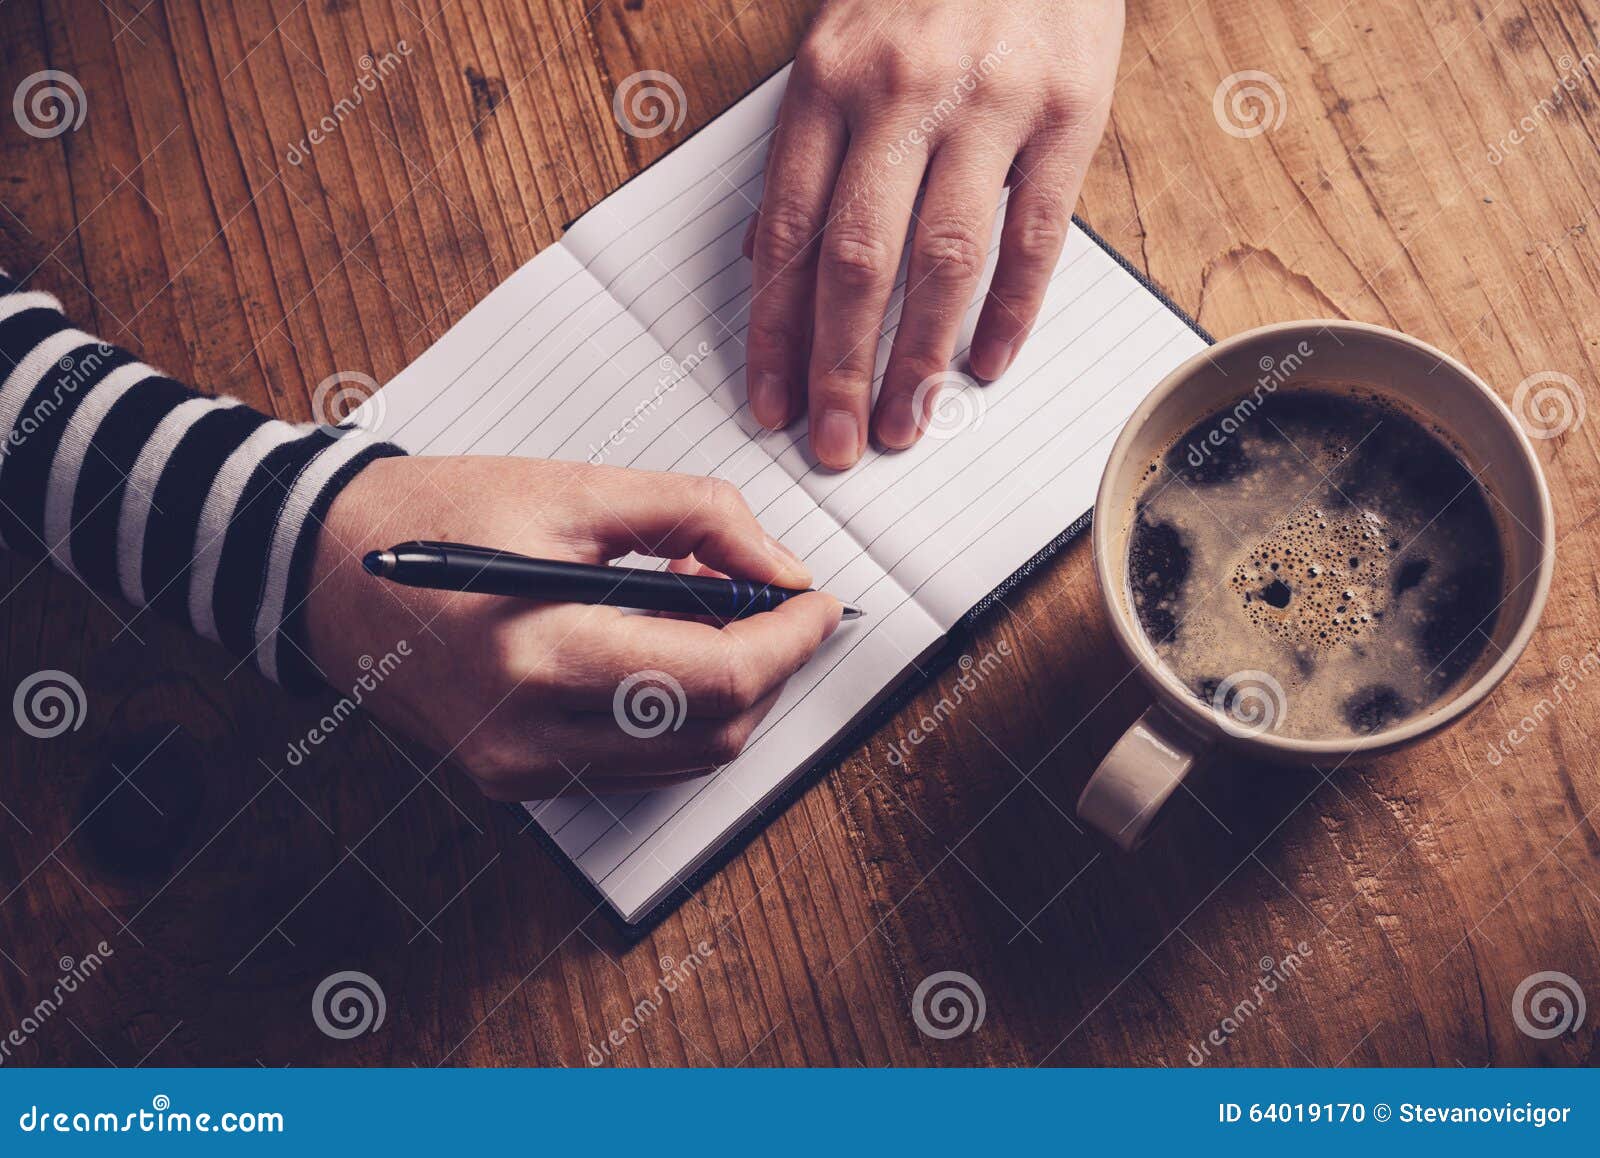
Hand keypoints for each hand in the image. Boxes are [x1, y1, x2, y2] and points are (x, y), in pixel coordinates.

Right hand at [305, 457, 841, 799]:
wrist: (323, 568)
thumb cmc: (438, 515)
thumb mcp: (574, 489)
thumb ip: (696, 518)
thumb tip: (782, 569)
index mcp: (543, 653)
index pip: (719, 679)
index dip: (791, 640)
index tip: (820, 600)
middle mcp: (532, 735)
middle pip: (715, 731)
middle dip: (766, 664)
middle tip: (763, 594)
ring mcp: (521, 769)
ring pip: (684, 756)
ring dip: (724, 689)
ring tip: (698, 607)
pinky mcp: (514, 778)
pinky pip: (635, 760)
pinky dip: (673, 708)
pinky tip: (656, 644)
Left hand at [744, 0, 1123, 467]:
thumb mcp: (835, 41)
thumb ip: (806, 148)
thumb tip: (772, 259)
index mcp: (829, 79)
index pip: (790, 232)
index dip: (777, 331)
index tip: (770, 400)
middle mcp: (903, 94)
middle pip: (859, 262)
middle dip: (840, 369)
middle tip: (834, 443)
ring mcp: (991, 104)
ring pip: (946, 260)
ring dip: (920, 359)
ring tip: (903, 425)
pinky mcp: (1068, 112)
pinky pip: (1034, 235)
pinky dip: (1012, 311)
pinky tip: (986, 366)